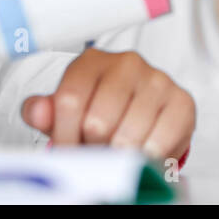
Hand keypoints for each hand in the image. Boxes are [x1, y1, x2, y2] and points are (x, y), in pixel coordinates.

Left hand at [20, 49, 194, 162]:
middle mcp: (127, 63)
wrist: (142, 112)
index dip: (65, 135)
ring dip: (118, 156)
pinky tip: (140, 151)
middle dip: (93, 147)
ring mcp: (157, 80)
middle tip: (96, 148)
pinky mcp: (182, 102)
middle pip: (97, 122)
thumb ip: (45, 110)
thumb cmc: (100, 108)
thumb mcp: (68, 109)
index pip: (69, 100)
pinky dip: (145, 158)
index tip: (69, 147)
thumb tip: (37, 111)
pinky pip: (158, 143)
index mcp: (92, 60)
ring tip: (117, 150)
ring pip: (127, 137)